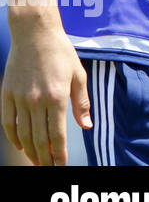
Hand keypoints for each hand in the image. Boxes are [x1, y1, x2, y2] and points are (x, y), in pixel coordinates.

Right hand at [1, 16, 91, 165]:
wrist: (35, 34)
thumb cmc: (61, 53)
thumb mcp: (78, 75)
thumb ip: (81, 102)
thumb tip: (87, 126)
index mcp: (56, 97)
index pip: (57, 134)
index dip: (59, 153)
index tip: (61, 164)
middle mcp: (36, 101)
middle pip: (39, 138)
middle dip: (45, 157)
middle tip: (49, 167)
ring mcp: (19, 99)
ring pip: (23, 134)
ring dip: (30, 150)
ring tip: (37, 160)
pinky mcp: (6, 95)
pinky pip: (8, 122)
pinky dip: (13, 137)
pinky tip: (21, 145)